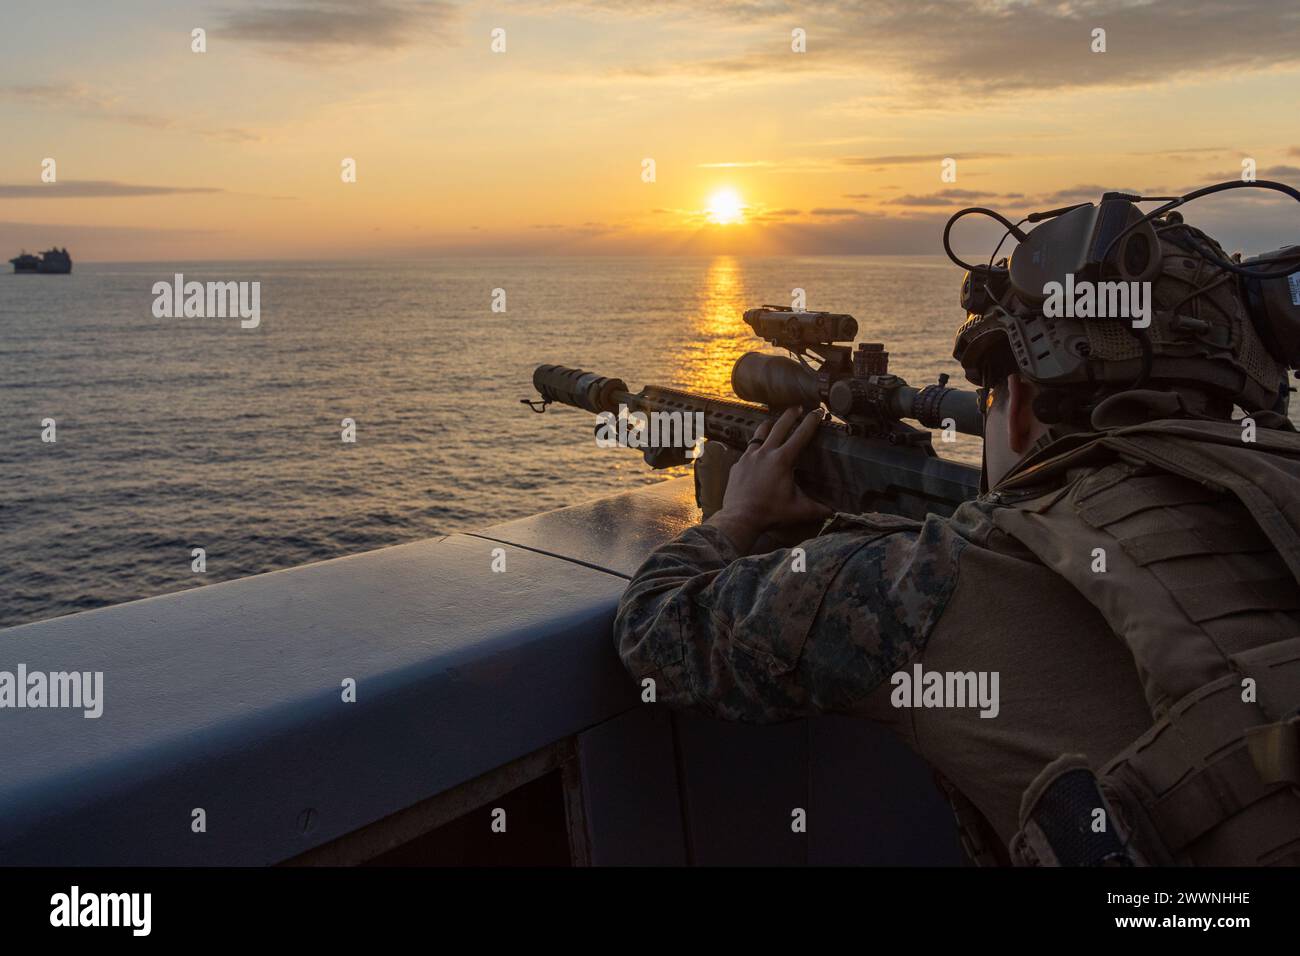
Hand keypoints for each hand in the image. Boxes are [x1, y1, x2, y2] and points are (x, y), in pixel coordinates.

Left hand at [706, 407, 831, 553]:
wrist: (740, 518)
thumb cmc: (770, 513)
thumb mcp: (799, 510)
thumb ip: (818, 509)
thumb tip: (834, 512)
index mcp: (782, 460)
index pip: (801, 435)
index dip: (811, 421)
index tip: (818, 412)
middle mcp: (765, 453)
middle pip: (779, 426)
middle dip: (790, 414)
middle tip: (798, 407)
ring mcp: (749, 457)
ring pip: (760, 433)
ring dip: (769, 426)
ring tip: (774, 422)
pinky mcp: (738, 464)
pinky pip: (747, 451)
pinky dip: (755, 449)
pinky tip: (757, 454)